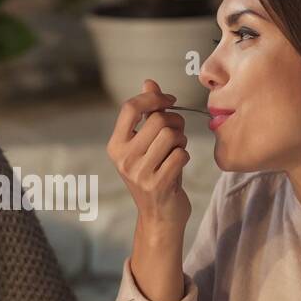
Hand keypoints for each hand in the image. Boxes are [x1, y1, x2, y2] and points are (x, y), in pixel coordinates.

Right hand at [107, 79, 190, 231]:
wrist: (159, 217)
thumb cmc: (155, 175)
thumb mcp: (146, 144)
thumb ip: (146, 114)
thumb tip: (149, 82)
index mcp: (115, 145)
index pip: (130, 107)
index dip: (154, 98)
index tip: (169, 100)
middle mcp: (123, 158)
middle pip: (158, 120)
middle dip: (175, 122)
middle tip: (178, 133)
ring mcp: (139, 173)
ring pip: (172, 136)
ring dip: (182, 140)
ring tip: (178, 150)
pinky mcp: (157, 184)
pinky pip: (181, 155)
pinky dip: (185, 156)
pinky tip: (179, 166)